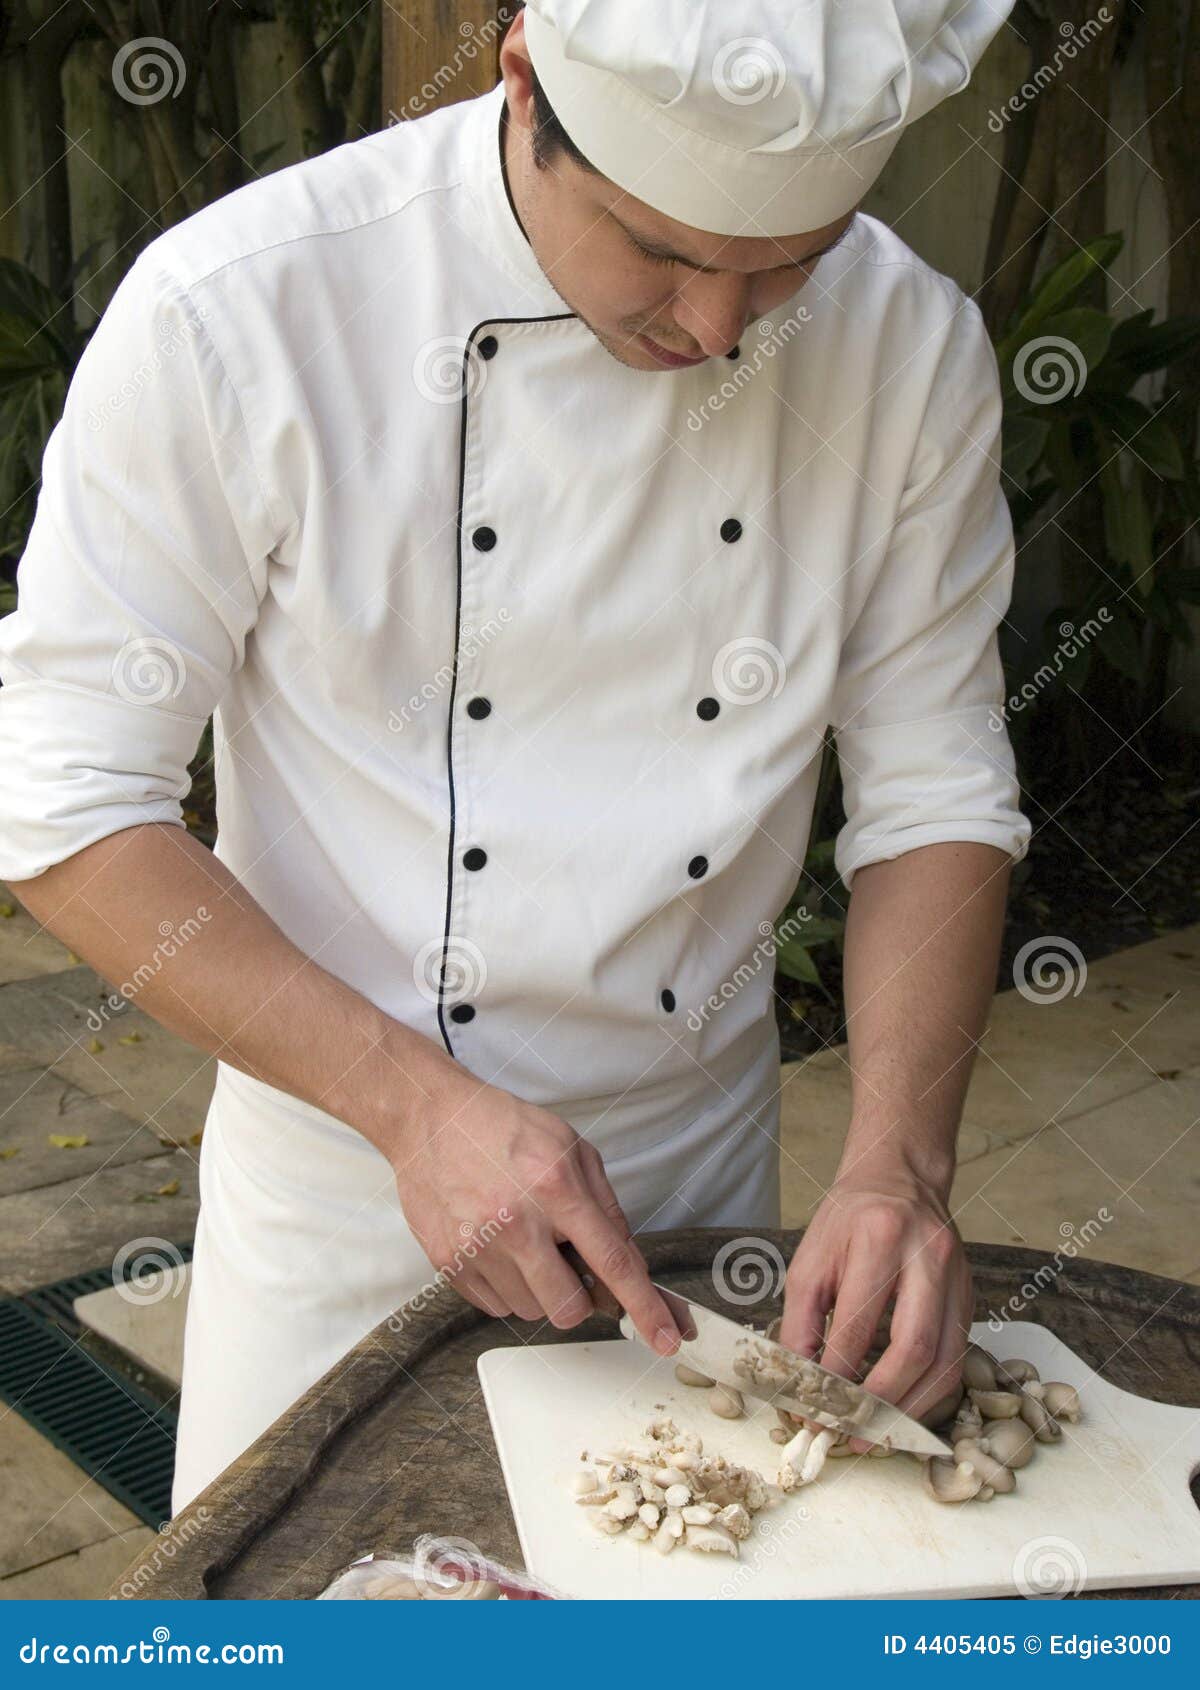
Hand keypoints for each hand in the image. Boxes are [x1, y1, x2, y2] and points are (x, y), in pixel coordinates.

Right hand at [390, 1068, 680, 1353]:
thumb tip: (628, 1260)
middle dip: (578, 1296)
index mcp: (556, 1188)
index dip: (645, 1307)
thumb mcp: (572, 1148)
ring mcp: (478, 1248)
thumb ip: (606, 1206)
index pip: (612, 1262)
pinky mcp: (449, 1263)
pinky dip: (507, 1286)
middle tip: (566, 1261)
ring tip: (524, 1240)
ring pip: (531, 1310)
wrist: (430, 1118)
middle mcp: (516, 1224)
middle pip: (569, 1307)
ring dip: (540, 1288)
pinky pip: (495, 1306)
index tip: (667, 1338)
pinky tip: (499, 1246)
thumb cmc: (502, 1127)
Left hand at [779, 1161, 971, 1447]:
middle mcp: (928, 1256)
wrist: (899, 1179)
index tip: (814, 1410)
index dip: (835, 1377)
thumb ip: (799, 1321)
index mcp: (879, 1237)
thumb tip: (798, 1384)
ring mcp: (957, 1277)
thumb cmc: (848, 1219)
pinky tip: (904, 1410)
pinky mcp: (970, 1296)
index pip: (857, 1325)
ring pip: (946, 1361)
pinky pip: (957, 1358)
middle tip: (851, 1434)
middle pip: (914, 1348)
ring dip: (911, 1409)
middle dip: (881, 1403)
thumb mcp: (810, 1259)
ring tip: (876, 1436)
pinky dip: (931, 1393)